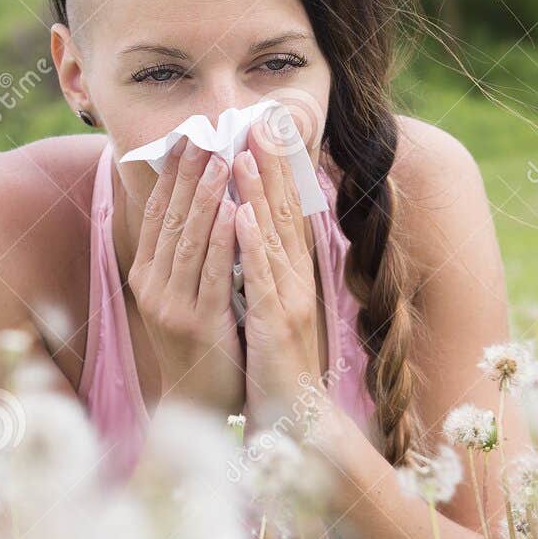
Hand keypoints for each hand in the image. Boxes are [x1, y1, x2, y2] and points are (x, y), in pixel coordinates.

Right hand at [129, 141, 243, 413]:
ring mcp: (172, 306)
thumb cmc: (198, 345)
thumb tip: (192, 206)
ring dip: (208, 197)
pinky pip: (213, 273)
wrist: (198, 405)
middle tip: (207, 133)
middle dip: (190, 174)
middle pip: (172, 219)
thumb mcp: (180, 295)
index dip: (171, 174)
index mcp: (145, 276)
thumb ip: (182, 255)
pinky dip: (225, 240)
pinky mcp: (199, 324)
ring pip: (191, 240)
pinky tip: (237, 211)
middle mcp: (152, 287)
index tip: (188, 138)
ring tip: (223, 159)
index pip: (157, 214)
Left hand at [233, 113, 325, 431]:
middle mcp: (295, 280)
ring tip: (247, 152)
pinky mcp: (276, 325)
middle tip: (261, 119)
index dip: (277, 169)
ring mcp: (288, 300)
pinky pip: (262, 278)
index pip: (284, 211)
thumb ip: (262, 272)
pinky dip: (252, 244)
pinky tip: (242, 214)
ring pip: (273, 237)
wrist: (294, 419)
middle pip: (284, 212)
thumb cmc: (275, 365)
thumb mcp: (267, 309)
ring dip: (261, 193)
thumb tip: (248, 233)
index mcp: (291, 275)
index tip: (265, 128)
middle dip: (272, 165)